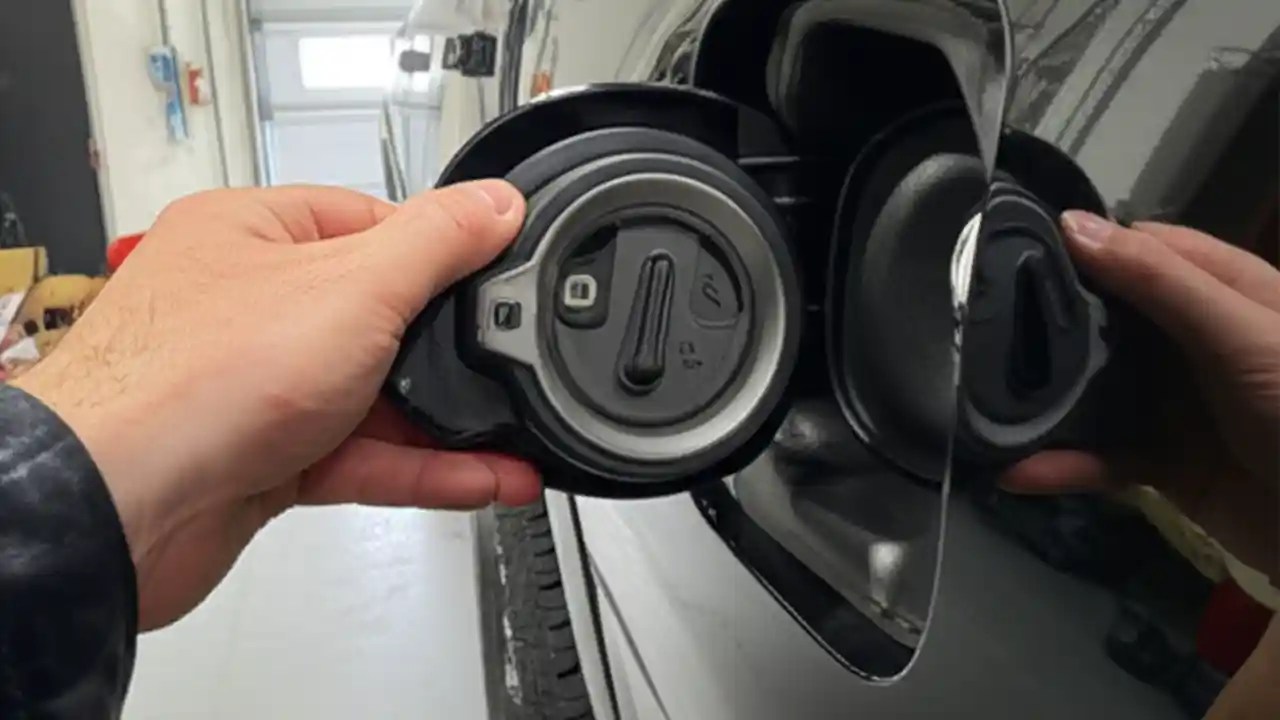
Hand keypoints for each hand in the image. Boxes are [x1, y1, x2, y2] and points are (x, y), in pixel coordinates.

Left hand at [13, 182, 542, 628]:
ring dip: (447, 423)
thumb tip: (495, 204)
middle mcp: (249, 304)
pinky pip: (361, 455)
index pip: (370, 223)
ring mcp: (257, 385)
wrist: (119, 509)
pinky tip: (480, 476)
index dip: (438, 251)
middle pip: (378, 318)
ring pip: (374, 397)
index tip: (496, 270)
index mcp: (253, 233)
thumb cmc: (191, 379)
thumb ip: (436, 243)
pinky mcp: (265, 456)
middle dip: (448, 352)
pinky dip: (420, 468)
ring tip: (516, 440)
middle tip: (512, 362)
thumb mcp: (353, 286)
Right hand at [1001, 213, 1279, 578]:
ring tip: (980, 398)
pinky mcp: (1164, 464)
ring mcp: (1176, 405)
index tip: (1013, 252)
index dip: (1085, 247)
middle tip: (977, 325)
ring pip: (1095, 391)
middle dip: (1049, 324)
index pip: (1142, 249)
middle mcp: (1193, 341)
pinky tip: (1017, 470)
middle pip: (1108, 319)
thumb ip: (1157, 282)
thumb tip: (1072, 224)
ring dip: (1045, 401)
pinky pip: (1101, 459)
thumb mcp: (1240, 333)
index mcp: (1224, 292)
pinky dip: (1061, 465)